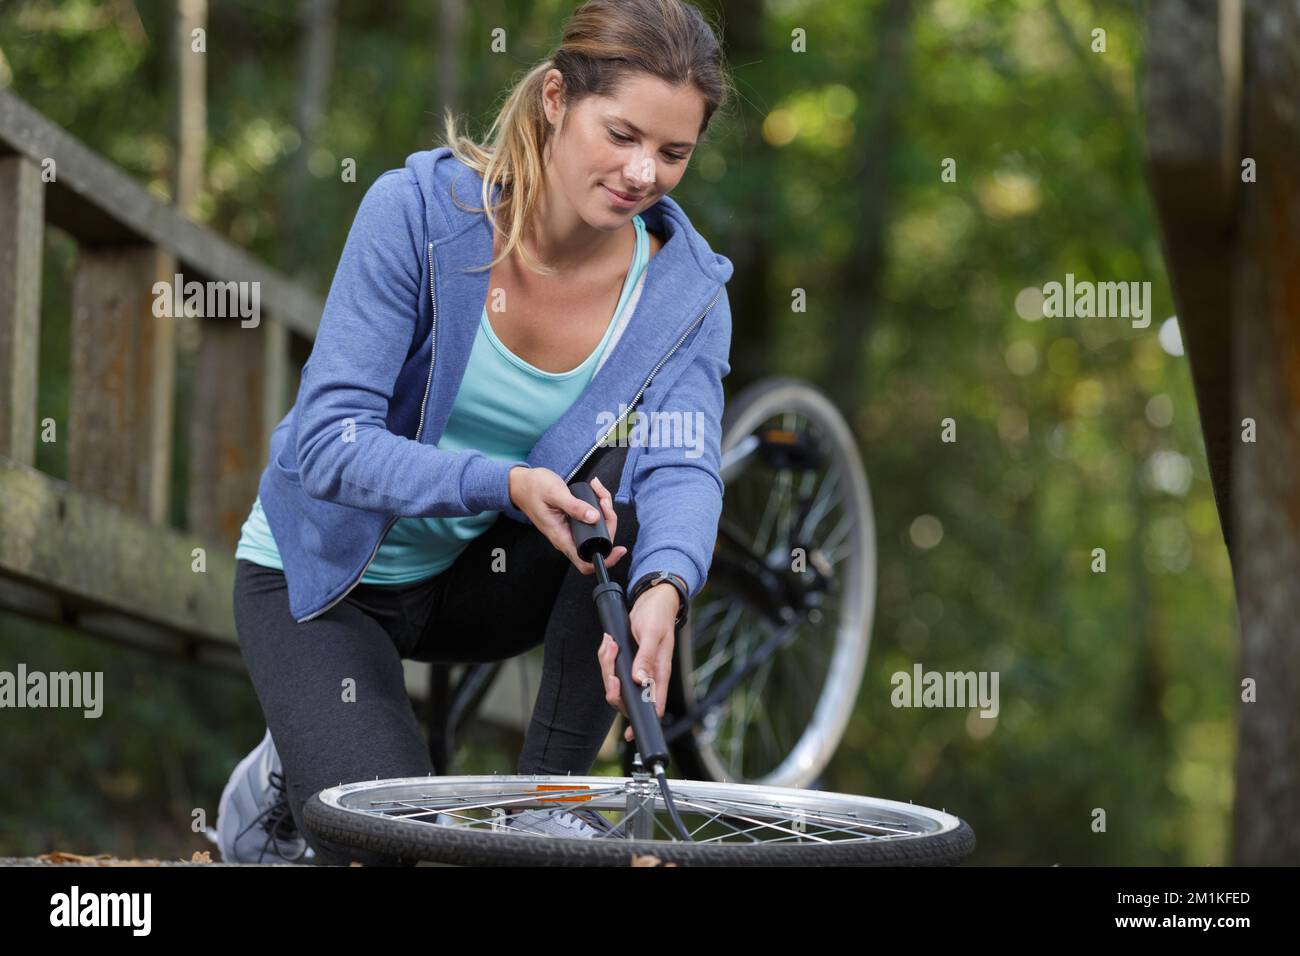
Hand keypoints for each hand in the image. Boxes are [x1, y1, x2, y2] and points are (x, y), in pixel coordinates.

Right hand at [508, 468, 627, 573]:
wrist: (520, 484)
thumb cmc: (533, 488)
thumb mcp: (554, 493)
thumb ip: (574, 506)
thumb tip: (594, 518)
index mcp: (561, 537)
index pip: (585, 562)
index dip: (605, 560)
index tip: (619, 550)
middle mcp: (567, 537)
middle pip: (598, 543)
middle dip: (609, 522)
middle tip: (604, 501)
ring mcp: (570, 530)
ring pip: (597, 529)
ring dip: (605, 512)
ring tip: (600, 493)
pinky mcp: (573, 522)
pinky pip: (592, 519)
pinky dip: (599, 507)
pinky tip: (597, 493)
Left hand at [597, 584, 677, 741]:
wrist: (652, 600)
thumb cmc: (658, 616)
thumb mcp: (653, 634)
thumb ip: (647, 658)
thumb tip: (640, 680)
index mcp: (660, 673)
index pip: (653, 706)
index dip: (641, 721)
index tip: (629, 735)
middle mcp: (648, 676)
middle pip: (626, 697)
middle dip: (613, 682)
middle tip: (611, 655)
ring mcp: (637, 670)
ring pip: (615, 683)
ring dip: (607, 665)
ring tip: (610, 644)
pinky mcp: (627, 661)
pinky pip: (611, 668)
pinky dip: (606, 658)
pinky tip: (609, 644)